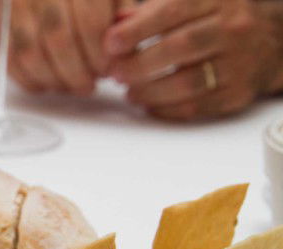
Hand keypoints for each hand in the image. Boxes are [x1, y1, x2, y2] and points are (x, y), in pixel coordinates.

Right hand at [0, 0, 116, 94]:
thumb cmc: (85, 0)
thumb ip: (121, 19)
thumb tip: (124, 53)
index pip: (89, 21)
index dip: (99, 53)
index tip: (107, 71)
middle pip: (58, 39)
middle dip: (76, 71)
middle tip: (88, 85)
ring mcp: (16, 7)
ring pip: (31, 54)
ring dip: (54, 79)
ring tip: (71, 86)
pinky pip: (10, 62)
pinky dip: (31, 81)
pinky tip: (49, 84)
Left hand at [105, 0, 282, 119]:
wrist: (267, 43)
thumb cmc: (214, 22)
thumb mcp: (188, 5)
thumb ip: (150, 13)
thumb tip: (116, 24)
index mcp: (215, 0)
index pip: (172, 12)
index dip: (137, 30)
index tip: (110, 44)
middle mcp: (232, 28)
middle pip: (180, 48)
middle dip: (140, 64)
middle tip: (116, 74)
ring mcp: (239, 61)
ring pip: (188, 82)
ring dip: (150, 91)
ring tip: (130, 92)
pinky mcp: (238, 92)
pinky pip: (197, 106)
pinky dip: (166, 109)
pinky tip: (150, 104)